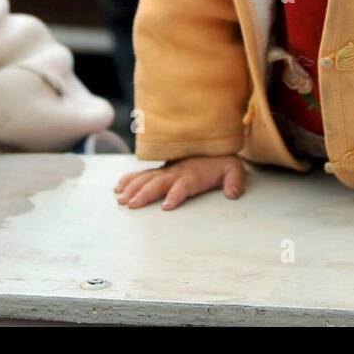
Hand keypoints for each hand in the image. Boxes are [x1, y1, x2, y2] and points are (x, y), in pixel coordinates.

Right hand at [114, 156, 245, 209]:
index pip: (184, 185)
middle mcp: (177, 172)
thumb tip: (233, 193)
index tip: (166, 206)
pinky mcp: (161, 171)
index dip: (175, 194)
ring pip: (147, 178)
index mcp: (194, 174)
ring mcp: (167, 170)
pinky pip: (142, 174)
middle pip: (159, 182)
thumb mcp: (235, 170)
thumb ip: (235, 181)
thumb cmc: (223, 162)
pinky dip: (129, 180)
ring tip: (121, 200)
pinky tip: (117, 189)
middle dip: (145, 193)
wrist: (214, 146)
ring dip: (133, 188)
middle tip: (132, 205)